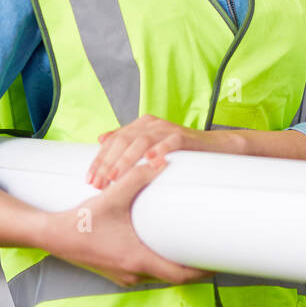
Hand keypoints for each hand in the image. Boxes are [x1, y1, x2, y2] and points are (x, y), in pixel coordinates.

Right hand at [47, 156, 208, 286]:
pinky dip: (159, 264)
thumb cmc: (82, 219)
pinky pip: (145, 273)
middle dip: (193, 267)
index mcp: (138, 259)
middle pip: (173, 277)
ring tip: (192, 249)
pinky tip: (163, 249)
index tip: (220, 262)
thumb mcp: (113, 196)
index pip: (181, 275)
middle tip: (211, 252)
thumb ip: (139, 176)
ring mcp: (124, 276)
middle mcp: (134, 273)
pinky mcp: (116, 272)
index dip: (203, 270)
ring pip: (159, 276)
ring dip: (175, 266)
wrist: (50, 235)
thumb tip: (162, 160)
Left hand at [85, 114, 242, 188]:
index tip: (89, 179)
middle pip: (123, 141)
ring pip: (141, 141)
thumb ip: (129, 142)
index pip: (113, 140)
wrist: (216, 147)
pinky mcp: (184, 136)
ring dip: (125, 160)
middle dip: (107, 163)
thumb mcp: (152, 146)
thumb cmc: (181, 153)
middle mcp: (152, 124)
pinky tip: (150, 162)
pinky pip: (169, 142)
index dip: (99, 160)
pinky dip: (159, 151)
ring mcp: (168, 129)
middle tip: (97, 183)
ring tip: (115, 177)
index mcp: (141, 125)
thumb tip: (102, 139)